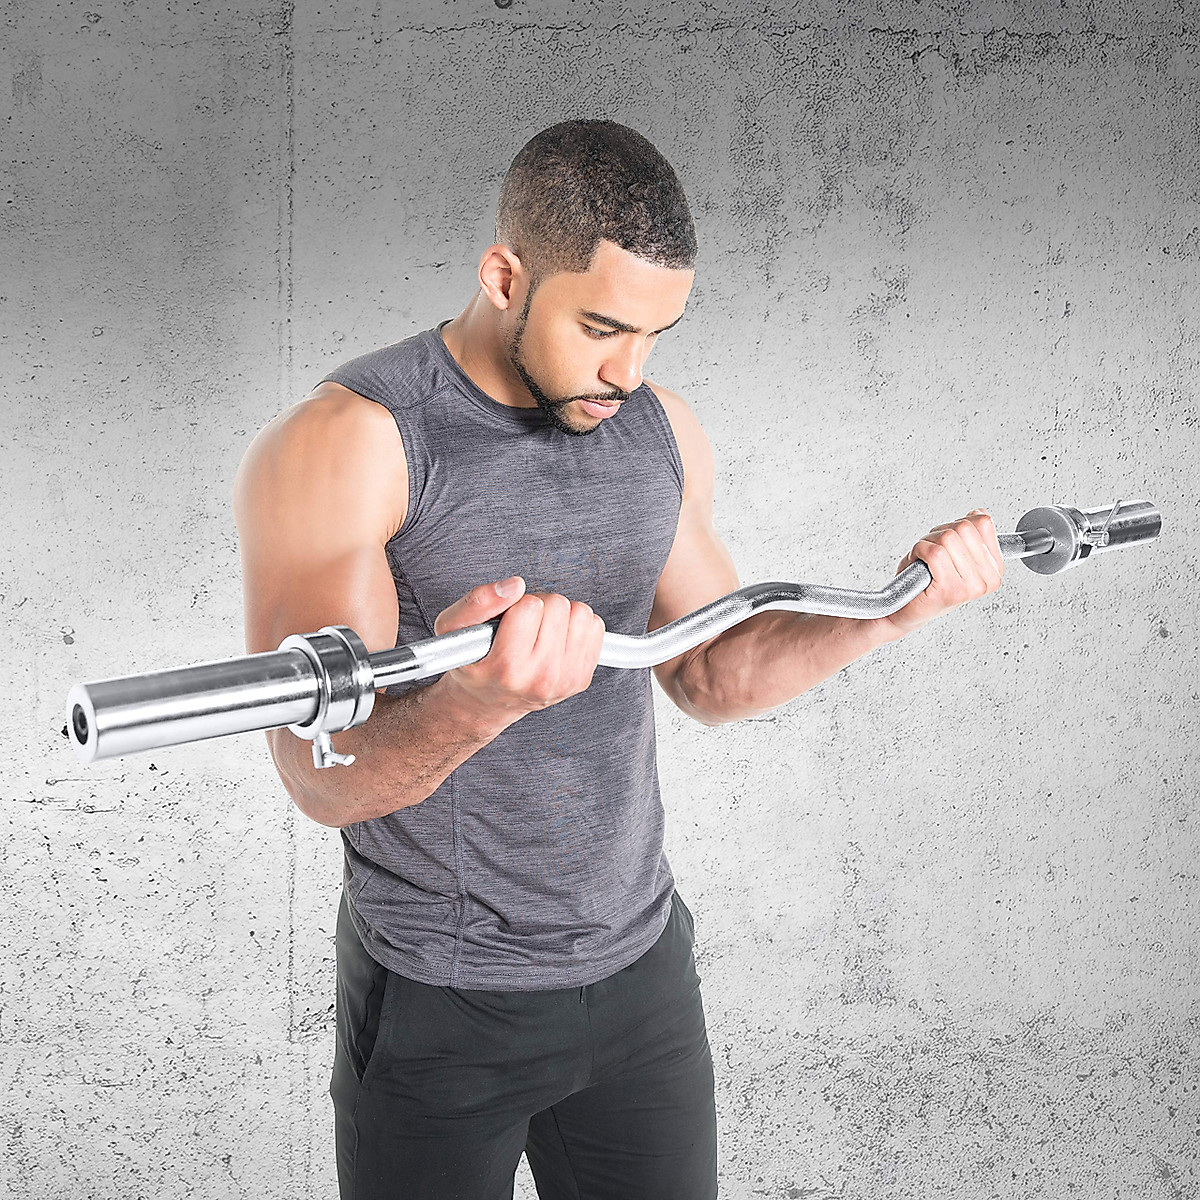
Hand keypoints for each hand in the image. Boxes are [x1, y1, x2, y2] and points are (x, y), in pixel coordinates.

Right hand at [433, 576, 606, 726]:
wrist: (488, 701)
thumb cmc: (471, 663)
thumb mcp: (452, 628)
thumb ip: (477, 601)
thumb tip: (515, 585)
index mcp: (507, 668)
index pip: (530, 605)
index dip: (517, 604)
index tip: (508, 621)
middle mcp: (540, 678)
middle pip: (558, 605)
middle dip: (540, 607)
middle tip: (524, 627)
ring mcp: (565, 681)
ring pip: (581, 613)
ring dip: (561, 616)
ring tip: (540, 632)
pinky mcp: (582, 679)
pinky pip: (595, 628)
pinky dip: (577, 627)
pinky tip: (556, 641)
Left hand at [875, 509, 1004, 641]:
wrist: (904, 610)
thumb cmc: (926, 582)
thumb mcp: (954, 555)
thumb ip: (970, 535)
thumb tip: (979, 513)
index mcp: (994, 569)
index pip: (983, 523)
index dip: (956, 524)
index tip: (946, 541)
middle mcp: (987, 580)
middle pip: (964, 528)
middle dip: (940, 532)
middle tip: (930, 550)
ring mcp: (970, 587)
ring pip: (948, 538)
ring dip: (927, 541)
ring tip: (924, 558)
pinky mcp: (949, 590)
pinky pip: (934, 552)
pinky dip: (919, 549)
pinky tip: (917, 561)